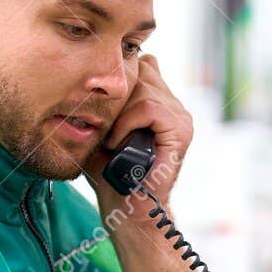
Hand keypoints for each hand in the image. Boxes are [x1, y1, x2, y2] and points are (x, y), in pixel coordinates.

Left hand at [85, 53, 192, 218]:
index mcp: (161, 102)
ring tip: (111, 140)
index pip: (143, 63)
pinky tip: (117, 142)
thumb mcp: (102, 127)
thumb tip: (91, 73)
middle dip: (117, 96)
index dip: (121, 78)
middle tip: (105, 128)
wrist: (126, 207)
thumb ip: (106, 99)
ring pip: (144, 87)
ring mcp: (181, 116)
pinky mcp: (181, 130)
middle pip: (142, 70)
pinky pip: (150, 107)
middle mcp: (174, 105)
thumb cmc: (110, 173)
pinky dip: (128, 123)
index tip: (101, 107)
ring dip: (119, 113)